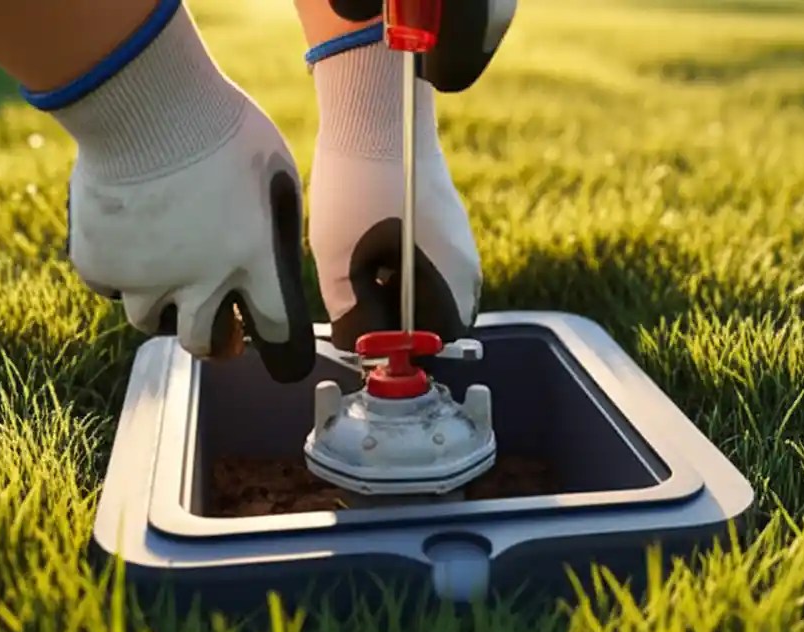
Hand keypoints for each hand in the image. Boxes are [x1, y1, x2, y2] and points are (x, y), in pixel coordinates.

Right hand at [50, 5, 314, 381]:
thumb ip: (273, 222)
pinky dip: (118, 273)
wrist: (141, 99)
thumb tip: (270, 252)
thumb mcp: (273, 170)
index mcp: (252, 257)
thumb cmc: (218, 124)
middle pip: (204, 345)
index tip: (279, 349)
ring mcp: (144, 277)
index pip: (277, 329)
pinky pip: (108, 287)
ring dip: (161, 307)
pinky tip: (125, 240)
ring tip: (165, 276)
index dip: (281, 344)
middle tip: (217, 330)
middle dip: (214, 342)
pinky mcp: (98, 263)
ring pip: (148, 322)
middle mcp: (200, 280)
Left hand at [308, 131, 480, 351]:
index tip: (372, 339)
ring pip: (434, 292)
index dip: (405, 346)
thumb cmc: (359, 183)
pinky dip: (404, 272)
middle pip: (441, 318)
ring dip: (399, 296)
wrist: (377, 112)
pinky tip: (371, 251)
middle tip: (362, 308)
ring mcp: (459, 240)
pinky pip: (432, 265)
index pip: (441, 339)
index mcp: (449, 278)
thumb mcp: (338, 258)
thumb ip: (350, 311)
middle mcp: (465, 263)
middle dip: (402, 322)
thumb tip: (359, 342)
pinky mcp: (446, 223)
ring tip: (362, 276)